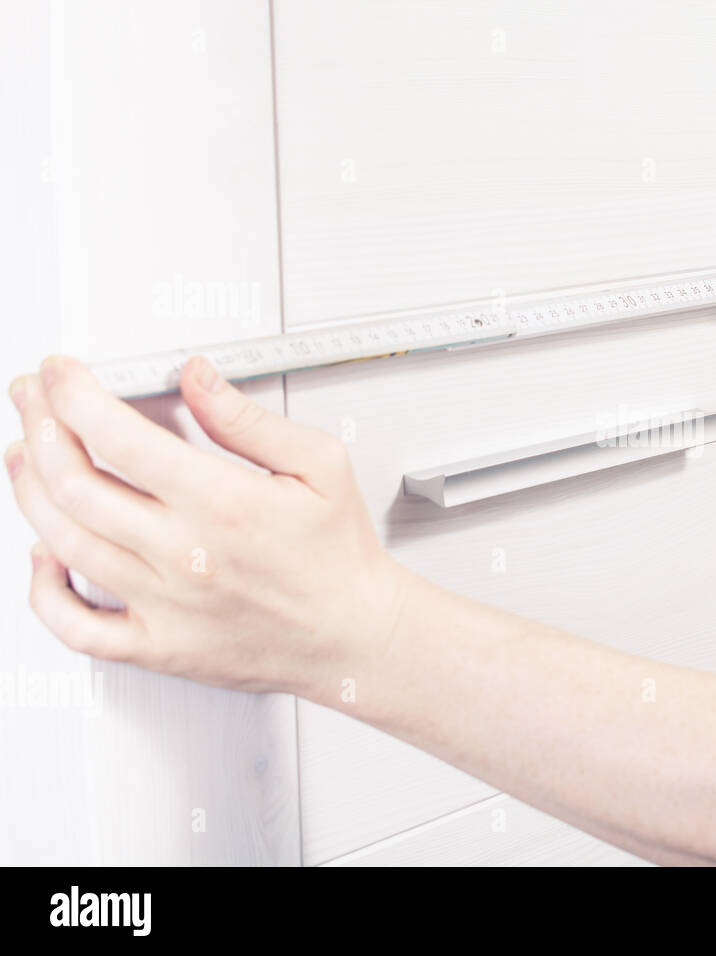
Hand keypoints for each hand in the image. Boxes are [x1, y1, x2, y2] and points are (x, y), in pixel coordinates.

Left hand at [4, 356, 405, 696]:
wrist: (355, 633)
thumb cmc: (339, 556)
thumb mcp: (319, 464)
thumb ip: (249, 419)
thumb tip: (197, 378)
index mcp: (222, 503)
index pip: (116, 435)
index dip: (71, 393)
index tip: (61, 374)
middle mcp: (184, 553)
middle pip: (73, 482)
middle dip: (37, 426)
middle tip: (30, 400)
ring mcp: (164, 603)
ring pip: (62, 542)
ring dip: (27, 490)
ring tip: (23, 455)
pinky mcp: (159, 645)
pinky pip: (76, 627)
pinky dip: (42, 591)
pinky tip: (41, 558)